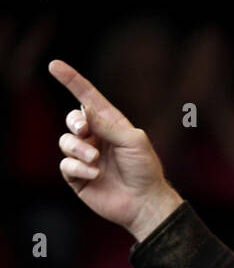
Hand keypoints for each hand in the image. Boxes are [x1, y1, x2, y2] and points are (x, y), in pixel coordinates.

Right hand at [48, 58, 182, 240]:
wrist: (146, 203)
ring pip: (66, 142)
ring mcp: (85, 158)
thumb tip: (83, 111)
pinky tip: (95, 174)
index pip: (86, 97)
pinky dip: (78, 167)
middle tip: (84, 130)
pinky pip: (66, 165)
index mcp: (109, 124)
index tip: (54, 65)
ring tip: (95, 159)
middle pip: (72, 120)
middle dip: (74, 122)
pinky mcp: (78, 178)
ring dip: (78, 148)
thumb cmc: (145, 170)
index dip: (71, 80)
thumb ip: (107, 124)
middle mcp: (95, 138)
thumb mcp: (132, 140)